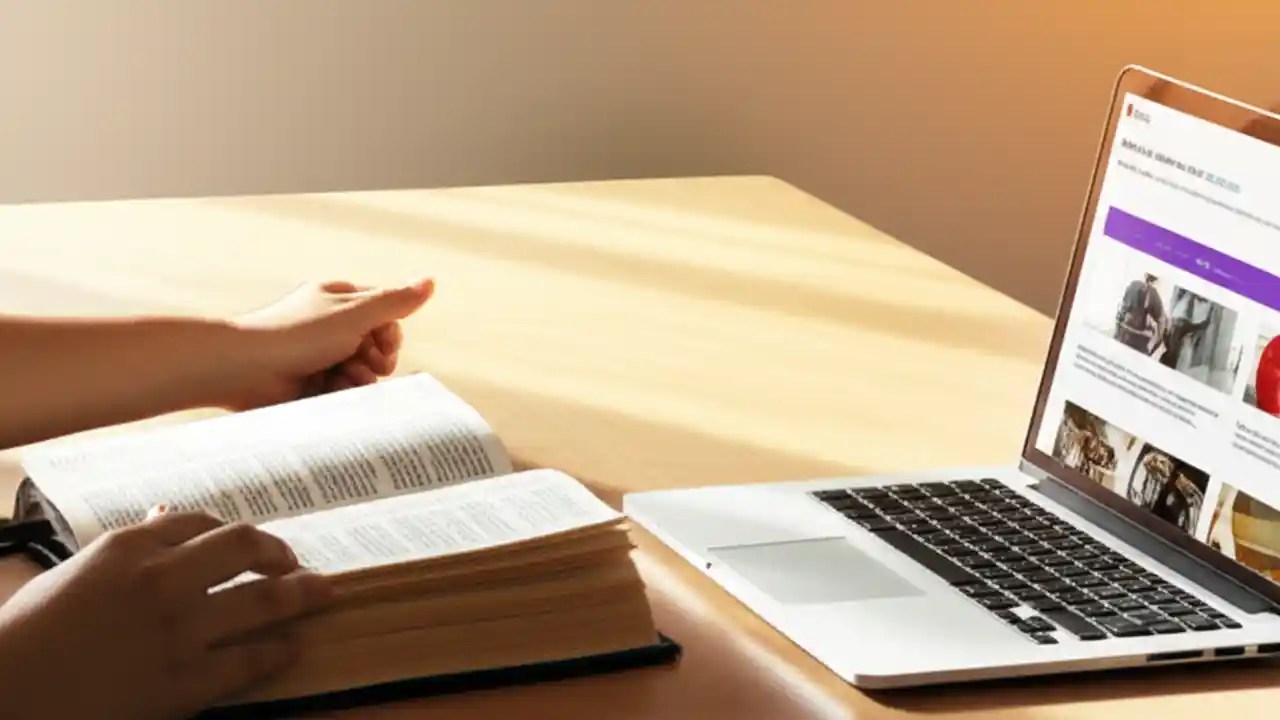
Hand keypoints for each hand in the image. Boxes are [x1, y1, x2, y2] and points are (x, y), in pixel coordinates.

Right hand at [0, 510, 331, 719]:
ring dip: (301, 595)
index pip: (203, 522)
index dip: (237, 532)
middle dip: (281, 553)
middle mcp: (163, 580)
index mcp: (130, 547)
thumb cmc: (28, 635)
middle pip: (246, 547)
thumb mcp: (75, 573)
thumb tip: (164, 514)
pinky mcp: (185, 682)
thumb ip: (128, 546)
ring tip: (322, 593)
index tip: (255, 544)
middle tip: (299, 564)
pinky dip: (278, 652)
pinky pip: (249, 661)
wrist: (8, 694)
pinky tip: (292, 648)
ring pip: (264, 601)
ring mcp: (179, 631)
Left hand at [227, 278, 434, 408]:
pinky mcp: (311, 385)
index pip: (386, 316)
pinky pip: (342, 393)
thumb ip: (396, 302)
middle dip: (376, 360)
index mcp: (340, 301)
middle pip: (377, 348)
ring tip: (341, 380)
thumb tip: (431, 281)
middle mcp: (331, 327)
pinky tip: (329, 394)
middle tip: (364, 364)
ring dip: (359, 380)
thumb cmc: (296, 334)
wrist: (245, 369)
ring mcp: (320, 357)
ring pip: (363, 374)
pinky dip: (341, 395)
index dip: (391, 334)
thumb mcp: (354, 313)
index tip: (382, 345)